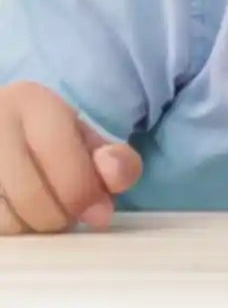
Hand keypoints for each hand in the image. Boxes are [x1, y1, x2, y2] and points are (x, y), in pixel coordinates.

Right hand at [0, 81, 142, 234]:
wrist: (3, 134)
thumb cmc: (52, 140)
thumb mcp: (89, 143)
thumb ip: (114, 166)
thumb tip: (100, 212)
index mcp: (30, 101)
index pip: (59, 155)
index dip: (83, 192)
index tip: (98, 214)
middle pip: (30, 193)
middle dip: (59, 216)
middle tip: (68, 216)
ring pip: (5, 218)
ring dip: (31, 228)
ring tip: (41, 214)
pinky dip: (11, 230)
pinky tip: (18, 216)